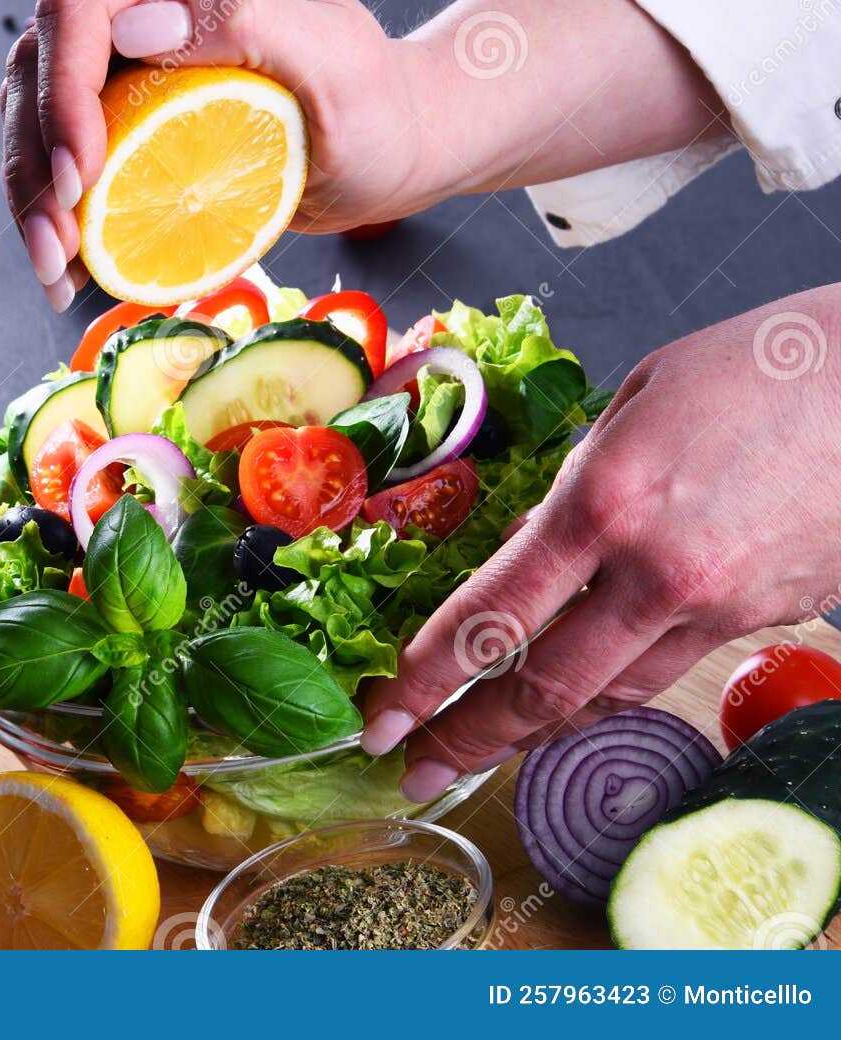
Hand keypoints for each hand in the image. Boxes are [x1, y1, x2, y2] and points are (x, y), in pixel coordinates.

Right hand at [0, 0, 420, 308]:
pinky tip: (68, 273)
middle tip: (56, 248)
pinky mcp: (122, 127)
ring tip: (56, 274)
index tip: (80, 175)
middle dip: (32, 165)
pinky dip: (52, 219)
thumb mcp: (329, 64)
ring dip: (29, 200)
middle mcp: (142, 17)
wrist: (384, 152)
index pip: (79, 7)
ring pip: (32, 120)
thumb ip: (243, 22)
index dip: (61, 88)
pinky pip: (58, 164)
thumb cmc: (374, 108)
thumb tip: (136, 24)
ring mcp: (123, 75)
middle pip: (38, 70)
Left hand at [359, 286, 840, 800]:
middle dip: (465, 741)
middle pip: (541, 689)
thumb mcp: (632, 407)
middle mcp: (656, 573)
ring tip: (479, 748)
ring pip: (606, 698)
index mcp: (604, 503)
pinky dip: (609, 696)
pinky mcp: (765, 619)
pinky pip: (667, 674)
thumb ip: (573, 491)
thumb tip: (529, 548)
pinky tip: (574, 703)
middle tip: (410, 773)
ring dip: (534, 732)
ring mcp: (717, 607)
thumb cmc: (759, 367)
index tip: (380, 719)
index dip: (423, 681)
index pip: (488, 618)